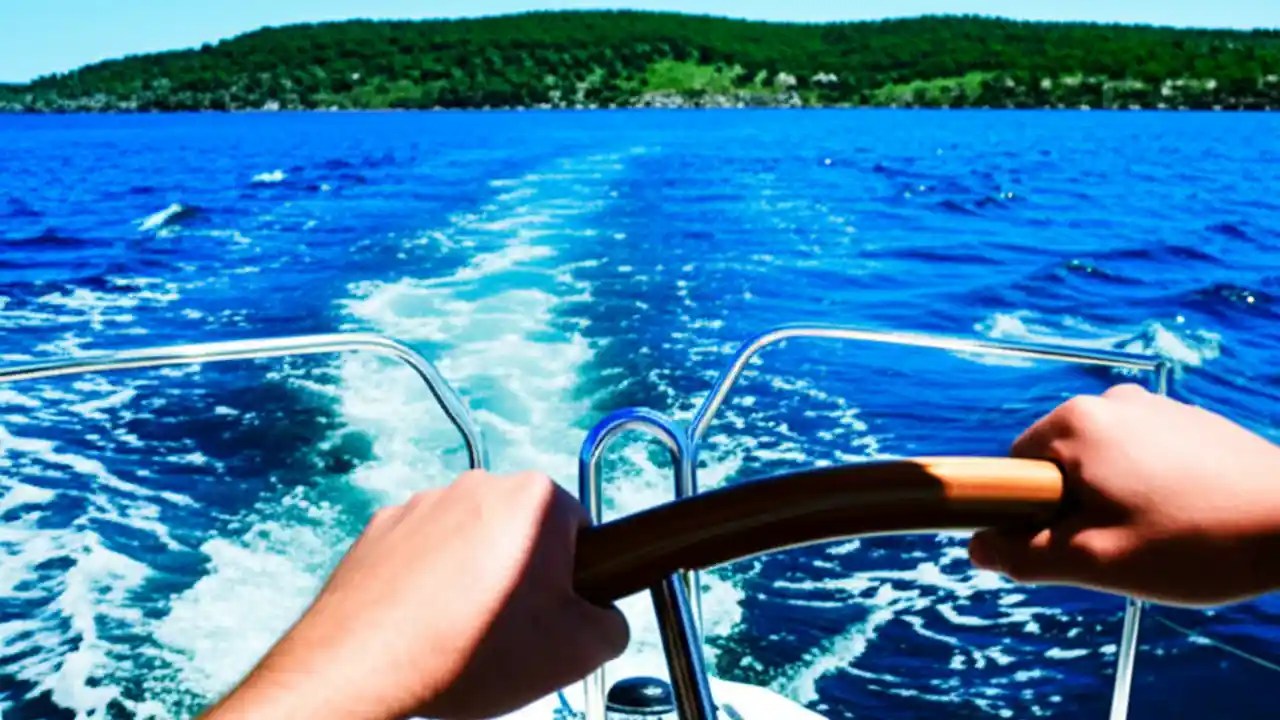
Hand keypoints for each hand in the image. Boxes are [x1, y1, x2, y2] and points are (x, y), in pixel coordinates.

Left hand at [203, 470, 628, 719]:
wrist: (364, 666)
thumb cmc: (469, 649)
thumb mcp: (579, 650)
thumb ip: (613, 623)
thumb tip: (602, 618)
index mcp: (536, 498)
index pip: (580, 533)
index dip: (573, 582)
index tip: (552, 616)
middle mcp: (480, 484)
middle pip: (524, 532)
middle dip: (523, 577)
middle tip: (511, 631)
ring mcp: (425, 502)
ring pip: (473, 541)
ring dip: (475, 579)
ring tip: (461, 633)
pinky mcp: (383, 527)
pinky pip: (424, 553)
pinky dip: (428, 584)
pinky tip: (425, 625)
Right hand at [970, 384, 1279, 606]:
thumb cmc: (1197, 542)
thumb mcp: (1097, 561)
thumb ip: (1025, 555)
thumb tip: (975, 547)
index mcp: (1075, 424)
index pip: (1012, 469)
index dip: (1028, 514)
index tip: (1068, 543)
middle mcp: (1109, 400)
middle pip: (1057, 462)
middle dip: (1073, 506)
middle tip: (1115, 546)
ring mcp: (1152, 405)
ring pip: (1100, 461)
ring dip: (1111, 498)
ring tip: (1157, 535)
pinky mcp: (1188, 419)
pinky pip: (1139, 454)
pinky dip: (1147, 486)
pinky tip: (1183, 518)